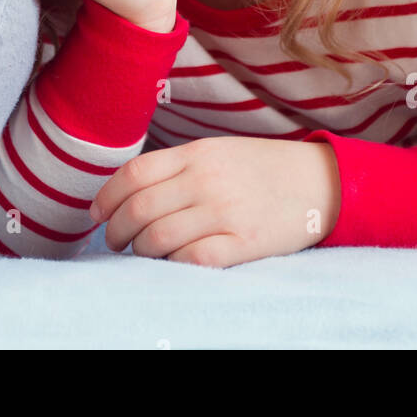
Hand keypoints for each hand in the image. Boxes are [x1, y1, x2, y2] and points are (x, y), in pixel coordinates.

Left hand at [91, 137, 341, 266]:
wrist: (320, 182)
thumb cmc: (262, 168)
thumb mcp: (218, 151)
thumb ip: (177, 167)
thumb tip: (128, 193)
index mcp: (197, 153)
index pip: (134, 174)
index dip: (106, 197)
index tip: (96, 214)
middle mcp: (206, 180)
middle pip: (138, 209)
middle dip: (115, 230)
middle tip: (113, 241)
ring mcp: (224, 212)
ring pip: (157, 238)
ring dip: (139, 251)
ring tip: (140, 253)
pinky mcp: (242, 243)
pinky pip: (190, 260)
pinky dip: (172, 265)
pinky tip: (171, 263)